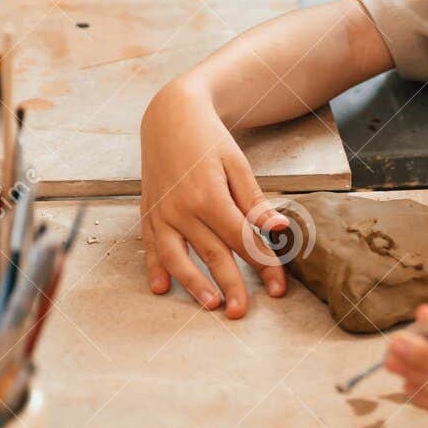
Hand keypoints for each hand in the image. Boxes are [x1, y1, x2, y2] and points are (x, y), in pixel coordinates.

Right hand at [139, 78, 288, 317]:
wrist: (170, 115)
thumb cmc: (209, 139)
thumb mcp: (237, 165)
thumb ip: (254, 202)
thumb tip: (279, 229)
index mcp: (209, 196)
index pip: (242, 240)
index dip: (263, 265)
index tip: (278, 288)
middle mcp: (182, 208)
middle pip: (212, 254)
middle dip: (231, 285)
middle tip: (243, 312)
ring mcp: (161, 212)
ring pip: (177, 256)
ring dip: (192, 284)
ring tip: (210, 305)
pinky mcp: (148, 212)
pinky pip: (151, 245)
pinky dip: (155, 267)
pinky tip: (161, 288)